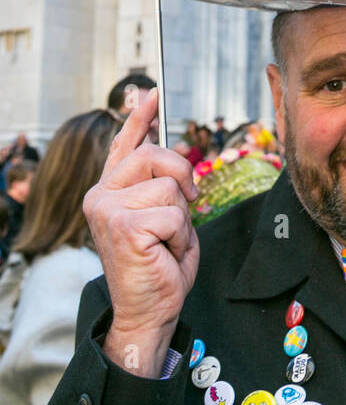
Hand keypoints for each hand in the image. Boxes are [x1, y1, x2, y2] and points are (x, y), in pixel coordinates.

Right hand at [83, 90, 199, 376]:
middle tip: (184, 209)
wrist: (149, 311)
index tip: (150, 93)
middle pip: (156, 154)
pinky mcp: (125, 226)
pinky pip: (175, 213)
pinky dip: (181, 235)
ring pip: (171, 186)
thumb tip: (174, 154)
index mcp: (110, 192)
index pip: (124, 145)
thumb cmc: (159, 267)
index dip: (140, 118)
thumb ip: (164, 187)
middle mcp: (101, 196)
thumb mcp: (166, 217)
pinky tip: (164, 254)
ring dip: (182, 218)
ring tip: (167, 243)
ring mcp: (108, 210)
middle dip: (183, 179)